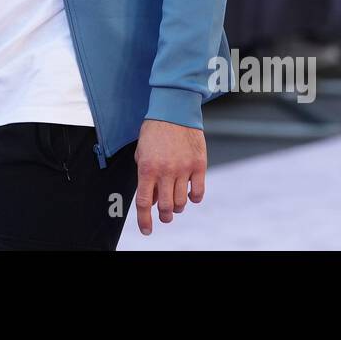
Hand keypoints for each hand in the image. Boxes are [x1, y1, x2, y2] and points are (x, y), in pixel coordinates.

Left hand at [135, 119, 205, 234]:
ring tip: (175, 203)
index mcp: (147, 168)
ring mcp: (184, 169)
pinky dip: (193, 199)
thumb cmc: (155, 129)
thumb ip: (144, 175)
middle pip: (164, 207)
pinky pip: (198, 192)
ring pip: (181, 202)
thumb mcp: (141, 151)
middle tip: (164, 216)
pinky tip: (189, 196)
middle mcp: (165, 171)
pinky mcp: (199, 165)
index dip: (144, 220)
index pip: (144, 202)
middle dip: (163, 216)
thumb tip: (151, 198)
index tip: (146, 230)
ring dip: (176, 207)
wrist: (174, 109)